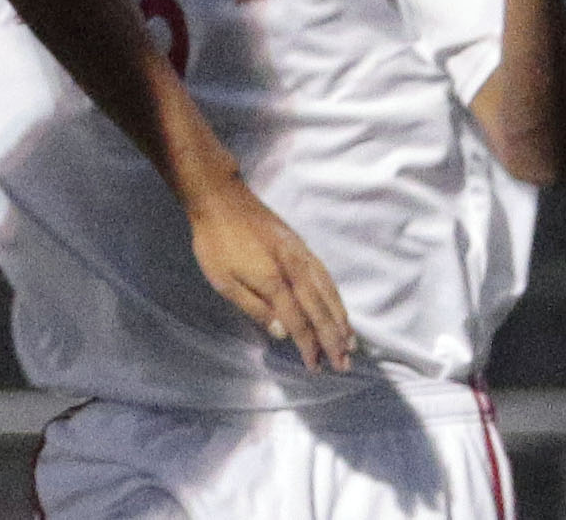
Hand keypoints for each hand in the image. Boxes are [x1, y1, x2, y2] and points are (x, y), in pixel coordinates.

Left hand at [187, 174, 353, 372]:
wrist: (221, 199)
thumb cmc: (215, 242)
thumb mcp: (223, 281)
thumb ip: (254, 307)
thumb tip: (282, 333)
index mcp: (273, 280)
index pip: (298, 321)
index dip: (309, 346)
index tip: (317, 367)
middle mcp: (294, 268)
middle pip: (320, 310)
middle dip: (333, 339)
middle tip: (344, 364)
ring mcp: (301, 255)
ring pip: (328, 292)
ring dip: (341, 319)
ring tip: (350, 341)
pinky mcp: (301, 245)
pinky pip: (325, 275)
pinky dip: (336, 295)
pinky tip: (338, 306)